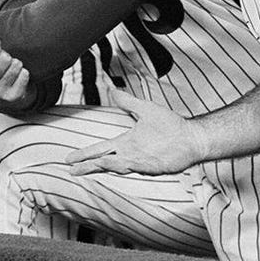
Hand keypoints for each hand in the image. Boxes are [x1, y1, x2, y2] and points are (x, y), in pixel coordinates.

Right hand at [65, 90, 204, 176]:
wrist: (191, 137)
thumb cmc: (171, 125)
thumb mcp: (145, 109)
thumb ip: (129, 102)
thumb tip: (114, 91)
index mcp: (126, 142)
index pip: (101, 149)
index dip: (85, 154)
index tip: (69, 158)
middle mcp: (129, 153)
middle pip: (102, 160)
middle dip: (85, 164)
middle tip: (68, 168)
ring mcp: (138, 161)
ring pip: (112, 166)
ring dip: (97, 167)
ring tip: (79, 169)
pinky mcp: (148, 166)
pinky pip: (130, 166)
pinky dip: (117, 165)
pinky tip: (107, 164)